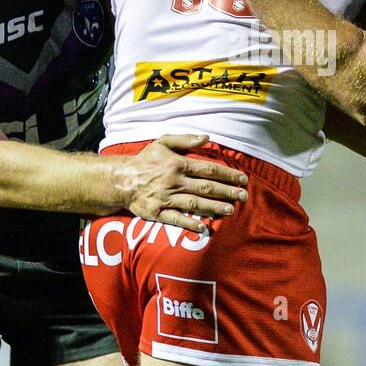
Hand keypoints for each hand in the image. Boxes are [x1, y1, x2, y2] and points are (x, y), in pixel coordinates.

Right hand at [113, 134, 248, 232]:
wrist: (121, 179)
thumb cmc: (145, 160)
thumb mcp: (163, 142)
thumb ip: (185, 139)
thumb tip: (207, 137)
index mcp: (178, 164)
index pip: (209, 169)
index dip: (228, 174)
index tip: (242, 179)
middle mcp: (174, 181)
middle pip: (206, 187)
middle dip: (227, 192)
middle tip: (244, 196)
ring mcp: (166, 198)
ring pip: (194, 203)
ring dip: (214, 207)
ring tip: (231, 210)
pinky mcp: (157, 212)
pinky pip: (175, 219)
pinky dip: (189, 223)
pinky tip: (204, 227)